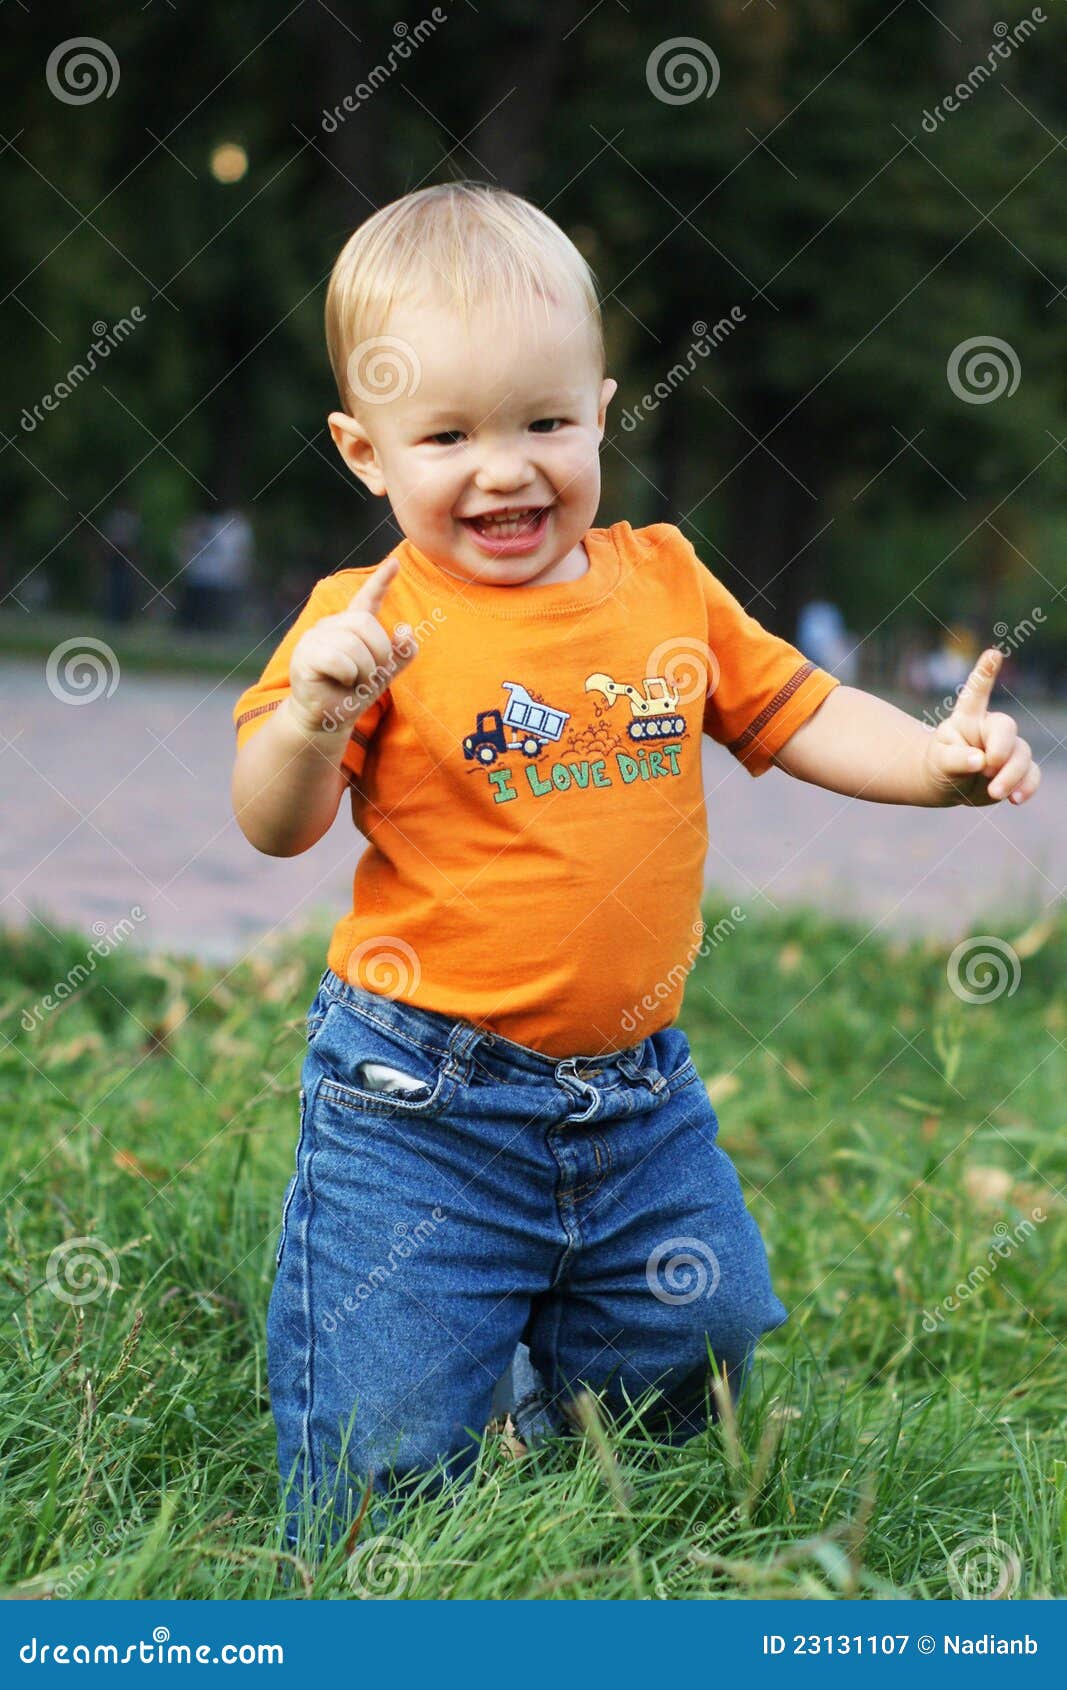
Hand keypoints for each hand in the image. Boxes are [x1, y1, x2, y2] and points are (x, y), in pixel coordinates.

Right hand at [288, 554, 416, 735]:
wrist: (326, 719)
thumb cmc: (352, 694)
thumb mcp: (384, 674)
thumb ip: (400, 654)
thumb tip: (407, 630)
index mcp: (350, 627)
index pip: (366, 599)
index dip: (381, 582)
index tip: (394, 564)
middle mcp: (331, 626)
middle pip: (365, 624)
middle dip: (379, 653)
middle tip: (371, 676)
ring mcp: (315, 639)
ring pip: (353, 644)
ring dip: (363, 670)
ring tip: (354, 682)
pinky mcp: (305, 656)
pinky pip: (338, 659)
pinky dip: (348, 676)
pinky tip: (340, 682)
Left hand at [923, 646, 1040, 806]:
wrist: (949, 783)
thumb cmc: (940, 765)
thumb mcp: (939, 762)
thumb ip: (955, 759)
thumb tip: (979, 761)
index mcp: (968, 718)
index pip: (977, 692)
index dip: (985, 673)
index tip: (992, 653)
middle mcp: (991, 729)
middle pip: (1008, 729)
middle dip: (1001, 749)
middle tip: (988, 768)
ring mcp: (1007, 749)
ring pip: (1022, 755)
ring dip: (1011, 775)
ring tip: (994, 792)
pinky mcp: (1017, 769)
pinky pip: (1031, 774)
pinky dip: (1027, 786)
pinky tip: (1016, 799)